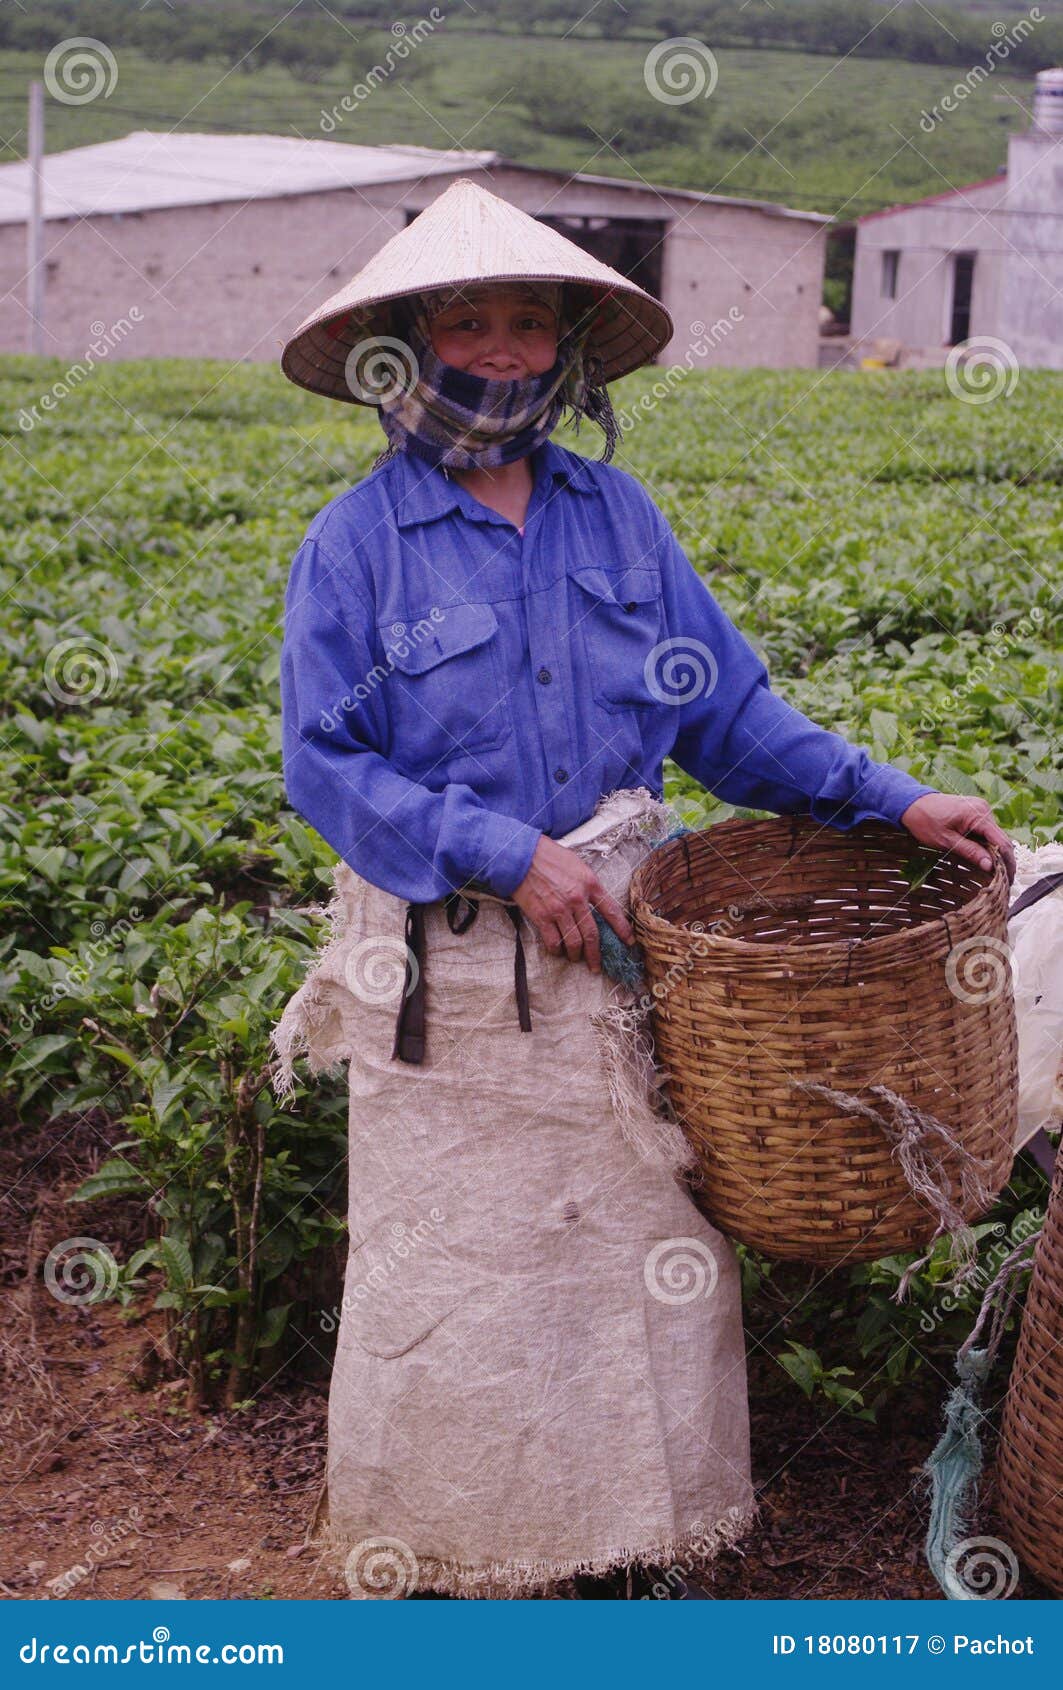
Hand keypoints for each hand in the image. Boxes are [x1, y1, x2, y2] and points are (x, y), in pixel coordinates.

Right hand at [510, 834, 635, 972]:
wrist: (521, 856)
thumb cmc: (549, 856)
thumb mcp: (577, 865)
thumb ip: (587, 884)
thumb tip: (593, 901)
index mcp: (590, 884)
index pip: (612, 911)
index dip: (622, 929)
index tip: (628, 941)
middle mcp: (578, 899)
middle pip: (592, 934)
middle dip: (595, 954)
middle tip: (596, 965)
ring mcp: (559, 909)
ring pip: (574, 941)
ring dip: (575, 954)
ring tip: (575, 958)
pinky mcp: (542, 916)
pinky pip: (553, 941)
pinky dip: (556, 950)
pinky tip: (557, 951)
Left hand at [899, 792, 1015, 883]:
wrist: (913, 804)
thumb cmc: (926, 821)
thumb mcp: (947, 841)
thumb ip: (970, 852)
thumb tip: (990, 866)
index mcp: (978, 815)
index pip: (1001, 842)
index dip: (1007, 862)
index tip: (1009, 880)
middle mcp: (984, 809)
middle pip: (1001, 839)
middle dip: (1005, 860)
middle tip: (1006, 881)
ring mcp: (981, 809)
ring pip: (995, 836)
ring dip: (997, 853)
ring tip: (998, 874)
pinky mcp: (977, 812)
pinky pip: (987, 831)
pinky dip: (988, 845)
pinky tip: (987, 859)